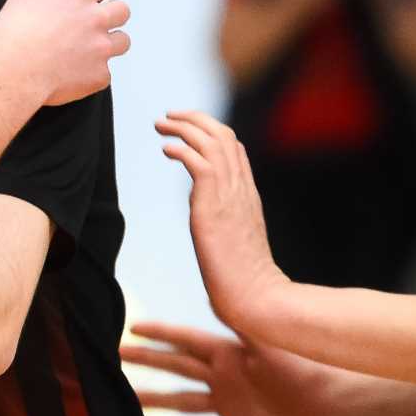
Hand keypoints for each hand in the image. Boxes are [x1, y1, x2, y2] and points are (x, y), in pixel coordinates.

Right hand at [0, 0, 130, 105]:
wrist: (14, 72)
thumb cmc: (13, 36)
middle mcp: (95, 20)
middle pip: (122, 11)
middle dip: (112, 15)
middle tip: (95, 24)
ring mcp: (101, 48)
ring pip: (123, 41)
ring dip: (110, 44)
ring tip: (90, 51)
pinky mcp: (100, 75)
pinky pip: (104, 74)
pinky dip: (91, 75)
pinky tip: (72, 76)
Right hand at [121, 321, 343, 415]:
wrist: (336, 403)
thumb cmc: (309, 368)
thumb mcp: (270, 340)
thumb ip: (242, 320)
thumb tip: (215, 292)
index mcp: (228, 353)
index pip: (184, 340)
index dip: (159, 334)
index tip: (132, 326)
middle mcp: (224, 376)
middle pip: (177, 367)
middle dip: (149, 361)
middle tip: (119, 356)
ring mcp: (230, 403)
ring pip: (184, 401)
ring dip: (158, 399)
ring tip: (130, 397)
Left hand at [157, 111, 287, 331]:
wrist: (255, 298)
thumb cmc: (245, 282)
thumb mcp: (235, 240)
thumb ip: (223, 220)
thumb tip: (205, 214)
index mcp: (248, 195)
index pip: (234, 148)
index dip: (210, 132)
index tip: (186, 129)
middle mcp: (242, 188)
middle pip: (223, 135)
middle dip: (194, 119)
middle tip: (168, 116)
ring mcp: (230, 195)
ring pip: (210, 142)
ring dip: (182, 127)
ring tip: (160, 124)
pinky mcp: (214, 206)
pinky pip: (198, 163)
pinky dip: (181, 148)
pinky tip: (166, 149)